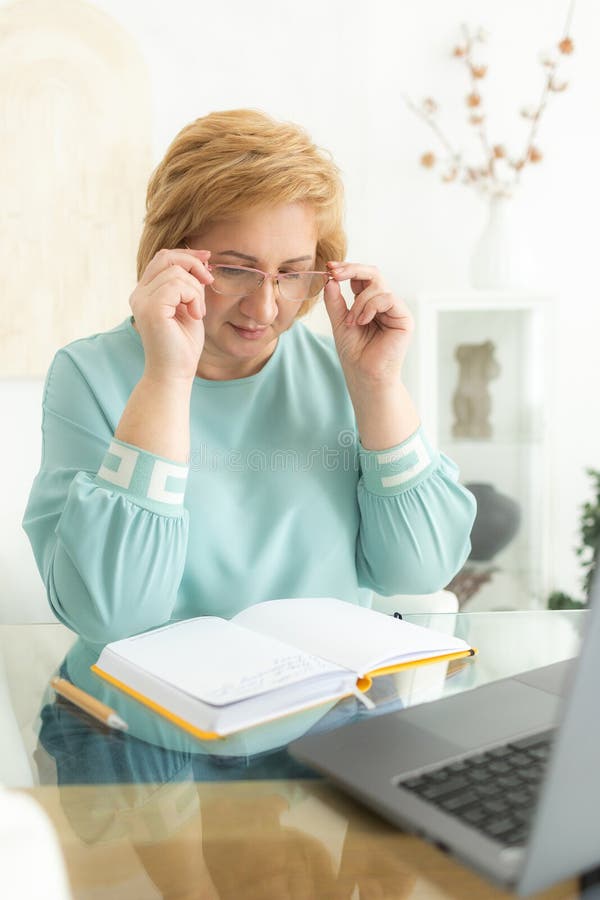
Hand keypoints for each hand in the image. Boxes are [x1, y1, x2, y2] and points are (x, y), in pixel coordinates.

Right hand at [129, 247, 214, 381]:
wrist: (175, 373)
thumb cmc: (183, 345)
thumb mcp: (189, 306)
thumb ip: (189, 285)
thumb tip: (201, 259)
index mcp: (145, 292)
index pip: (163, 259)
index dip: (186, 254)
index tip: (207, 259)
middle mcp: (138, 294)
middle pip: (166, 258)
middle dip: (193, 264)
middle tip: (209, 280)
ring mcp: (142, 301)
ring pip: (176, 273)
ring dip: (196, 290)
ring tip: (198, 311)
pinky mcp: (150, 309)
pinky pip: (177, 286)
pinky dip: (193, 298)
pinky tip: (195, 315)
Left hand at [323, 262, 413, 385]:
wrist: (364, 375)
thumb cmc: (354, 353)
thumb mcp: (339, 322)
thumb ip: (335, 301)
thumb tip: (330, 279)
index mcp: (369, 303)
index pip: (361, 278)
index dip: (347, 269)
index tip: (329, 268)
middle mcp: (384, 303)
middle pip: (373, 273)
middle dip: (352, 270)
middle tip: (335, 273)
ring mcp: (395, 310)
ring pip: (377, 285)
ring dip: (359, 302)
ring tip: (351, 322)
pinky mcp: (404, 318)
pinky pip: (387, 298)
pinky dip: (370, 306)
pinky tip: (362, 321)